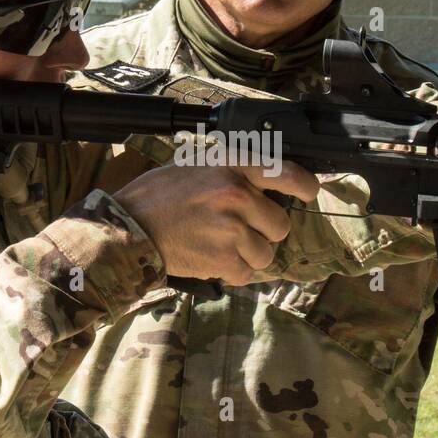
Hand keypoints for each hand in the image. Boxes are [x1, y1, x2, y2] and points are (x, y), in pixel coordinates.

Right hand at [114, 161, 319, 285]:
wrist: (129, 226)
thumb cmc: (159, 194)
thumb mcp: (198, 164)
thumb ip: (233, 171)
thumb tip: (268, 184)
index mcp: (232, 165)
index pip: (287, 173)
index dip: (305, 186)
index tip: (308, 193)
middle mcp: (238, 195)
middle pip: (281, 224)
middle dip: (265, 231)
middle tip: (239, 229)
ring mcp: (232, 229)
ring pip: (267, 253)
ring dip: (249, 254)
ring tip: (221, 245)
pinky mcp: (224, 259)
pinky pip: (247, 273)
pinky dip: (234, 271)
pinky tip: (212, 258)